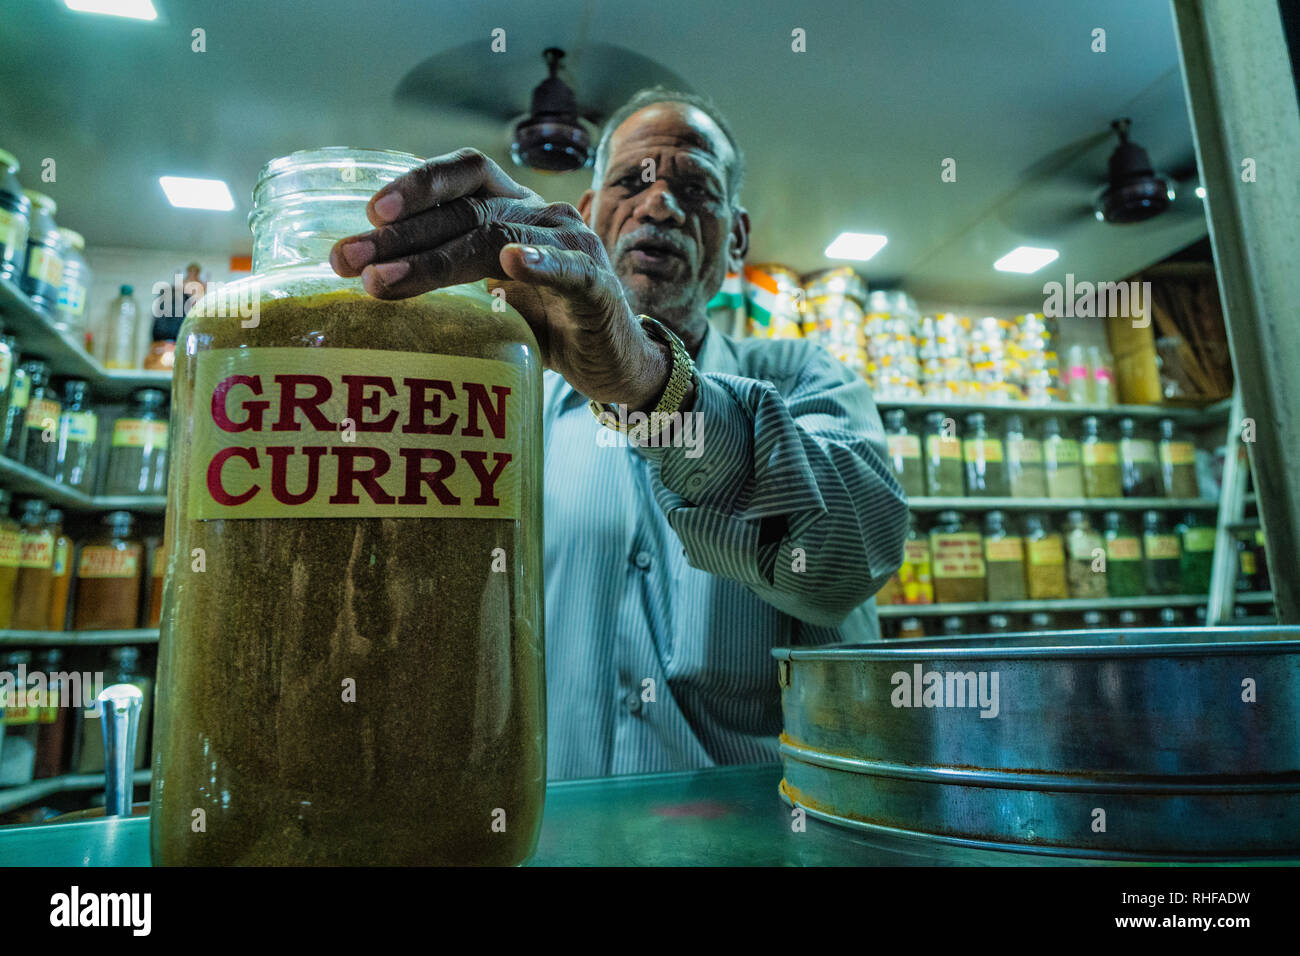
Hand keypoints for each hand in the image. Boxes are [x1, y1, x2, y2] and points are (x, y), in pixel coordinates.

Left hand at [329, 148, 668, 409]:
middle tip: (347, 259)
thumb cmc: (546, 325)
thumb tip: (365, 275)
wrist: (613, 363)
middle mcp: (542, 216)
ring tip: (384, 281)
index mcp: (513, 209)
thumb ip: (445, 276)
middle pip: (466, 210)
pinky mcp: (596, 286)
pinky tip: (512, 266)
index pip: (465, 174)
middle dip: (399, 234)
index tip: (368, 214)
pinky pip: (568, 269)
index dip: (418, 183)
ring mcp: (573, 246)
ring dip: (435, 259)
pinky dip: (540, 263)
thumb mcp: (488, 295)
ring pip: (497, 238)